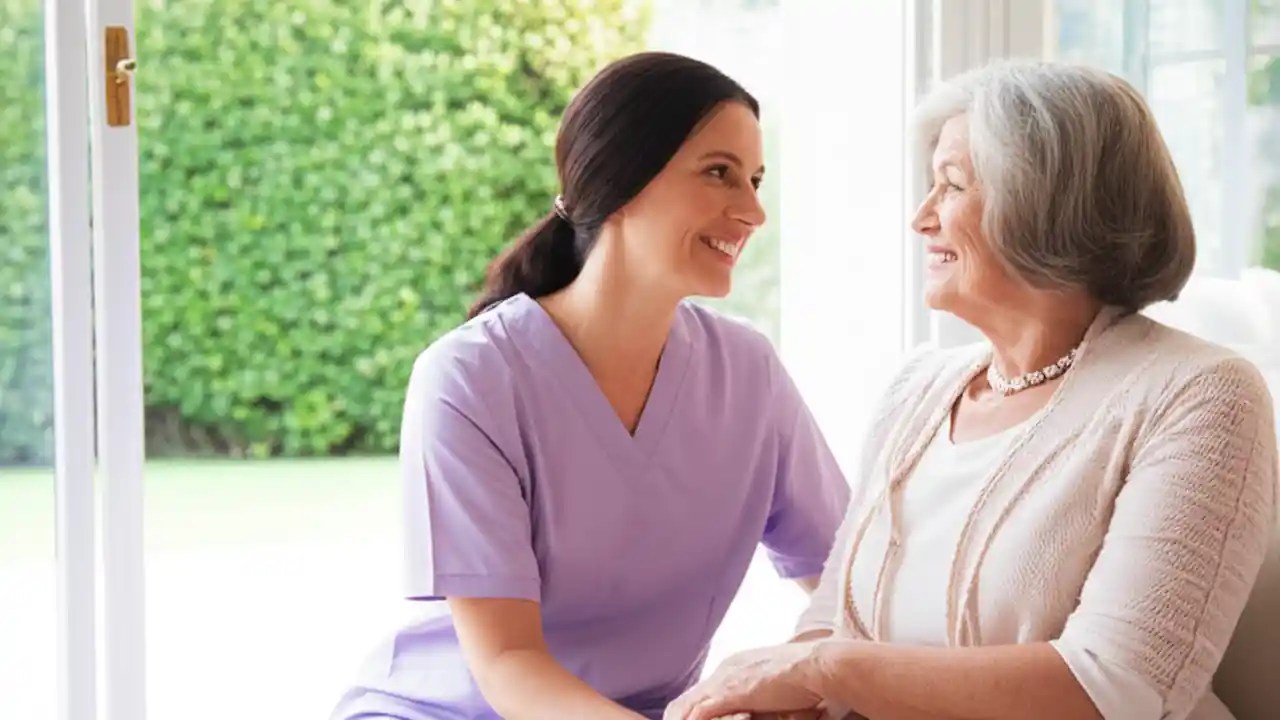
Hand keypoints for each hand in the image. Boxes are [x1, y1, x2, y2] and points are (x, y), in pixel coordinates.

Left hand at [665, 644, 823, 719]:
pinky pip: (700, 713)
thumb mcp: (775, 685)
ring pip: (686, 707)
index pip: (700, 693)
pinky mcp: (733, 693)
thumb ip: (759, 697)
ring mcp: (727, 680)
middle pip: (685, 700)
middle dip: (678, 719)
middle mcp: (725, 670)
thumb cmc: (807, 676)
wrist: (820, 664)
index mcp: (733, 666)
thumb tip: (750, 711)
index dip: (690, 712)